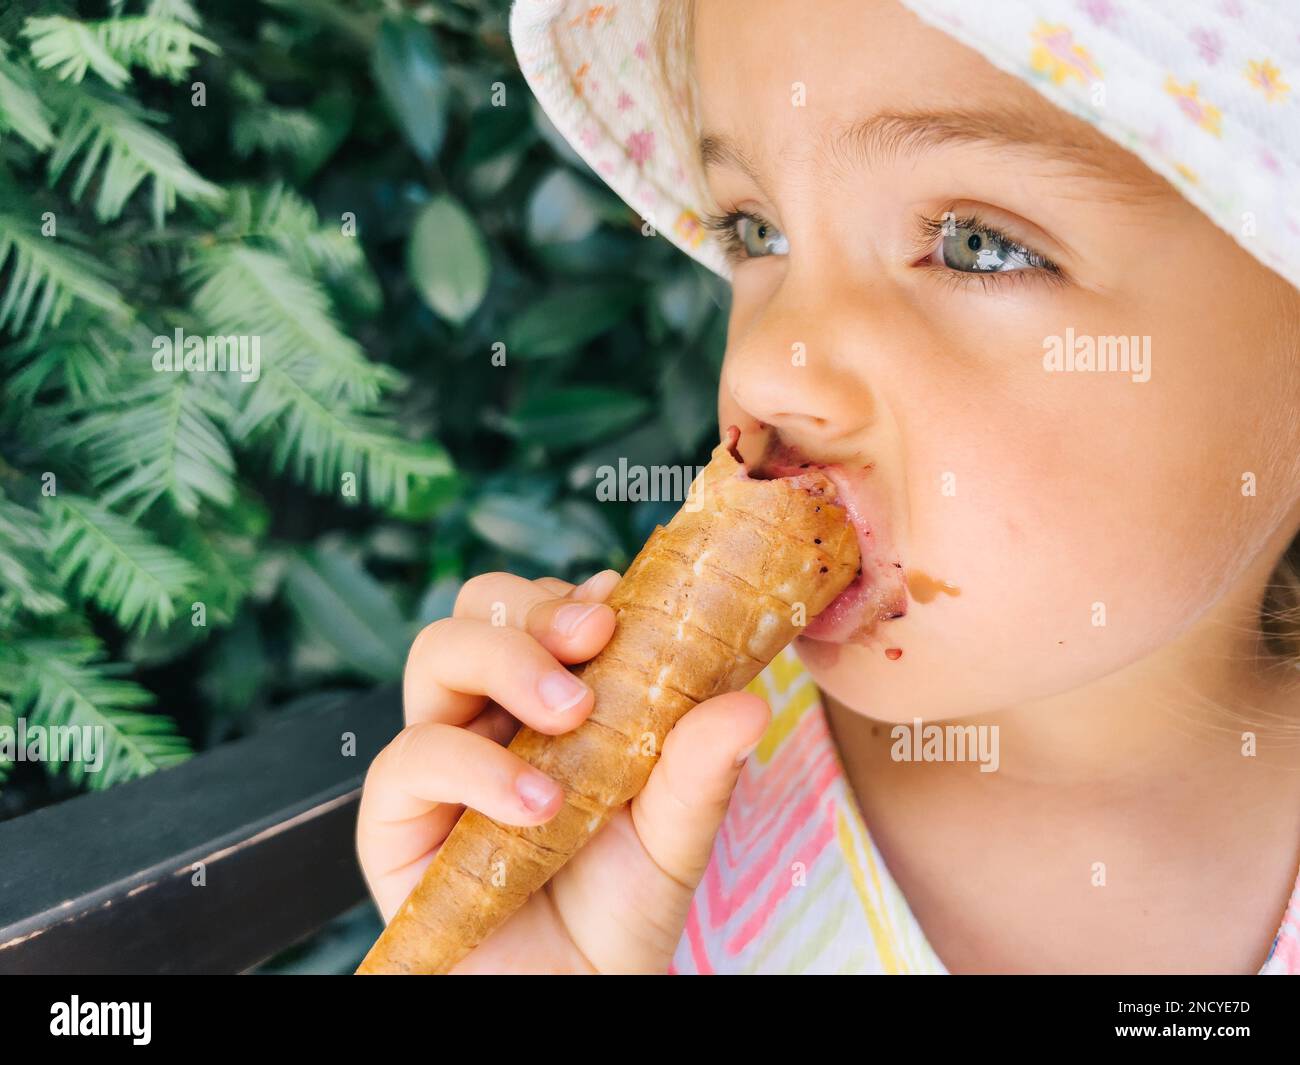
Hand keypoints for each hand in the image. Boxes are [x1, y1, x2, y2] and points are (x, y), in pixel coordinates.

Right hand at [356, 568, 770, 972]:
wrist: (574, 998)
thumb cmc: (620, 909)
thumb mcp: (675, 833)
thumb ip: (700, 767)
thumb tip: (748, 701)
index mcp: (552, 696)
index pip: (546, 608)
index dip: (574, 593)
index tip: (621, 603)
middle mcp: (490, 713)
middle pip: (480, 606)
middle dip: (536, 606)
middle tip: (596, 636)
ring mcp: (441, 756)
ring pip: (437, 652)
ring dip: (508, 662)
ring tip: (573, 718)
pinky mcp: (396, 817)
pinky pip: (411, 755)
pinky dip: (477, 766)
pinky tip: (537, 803)